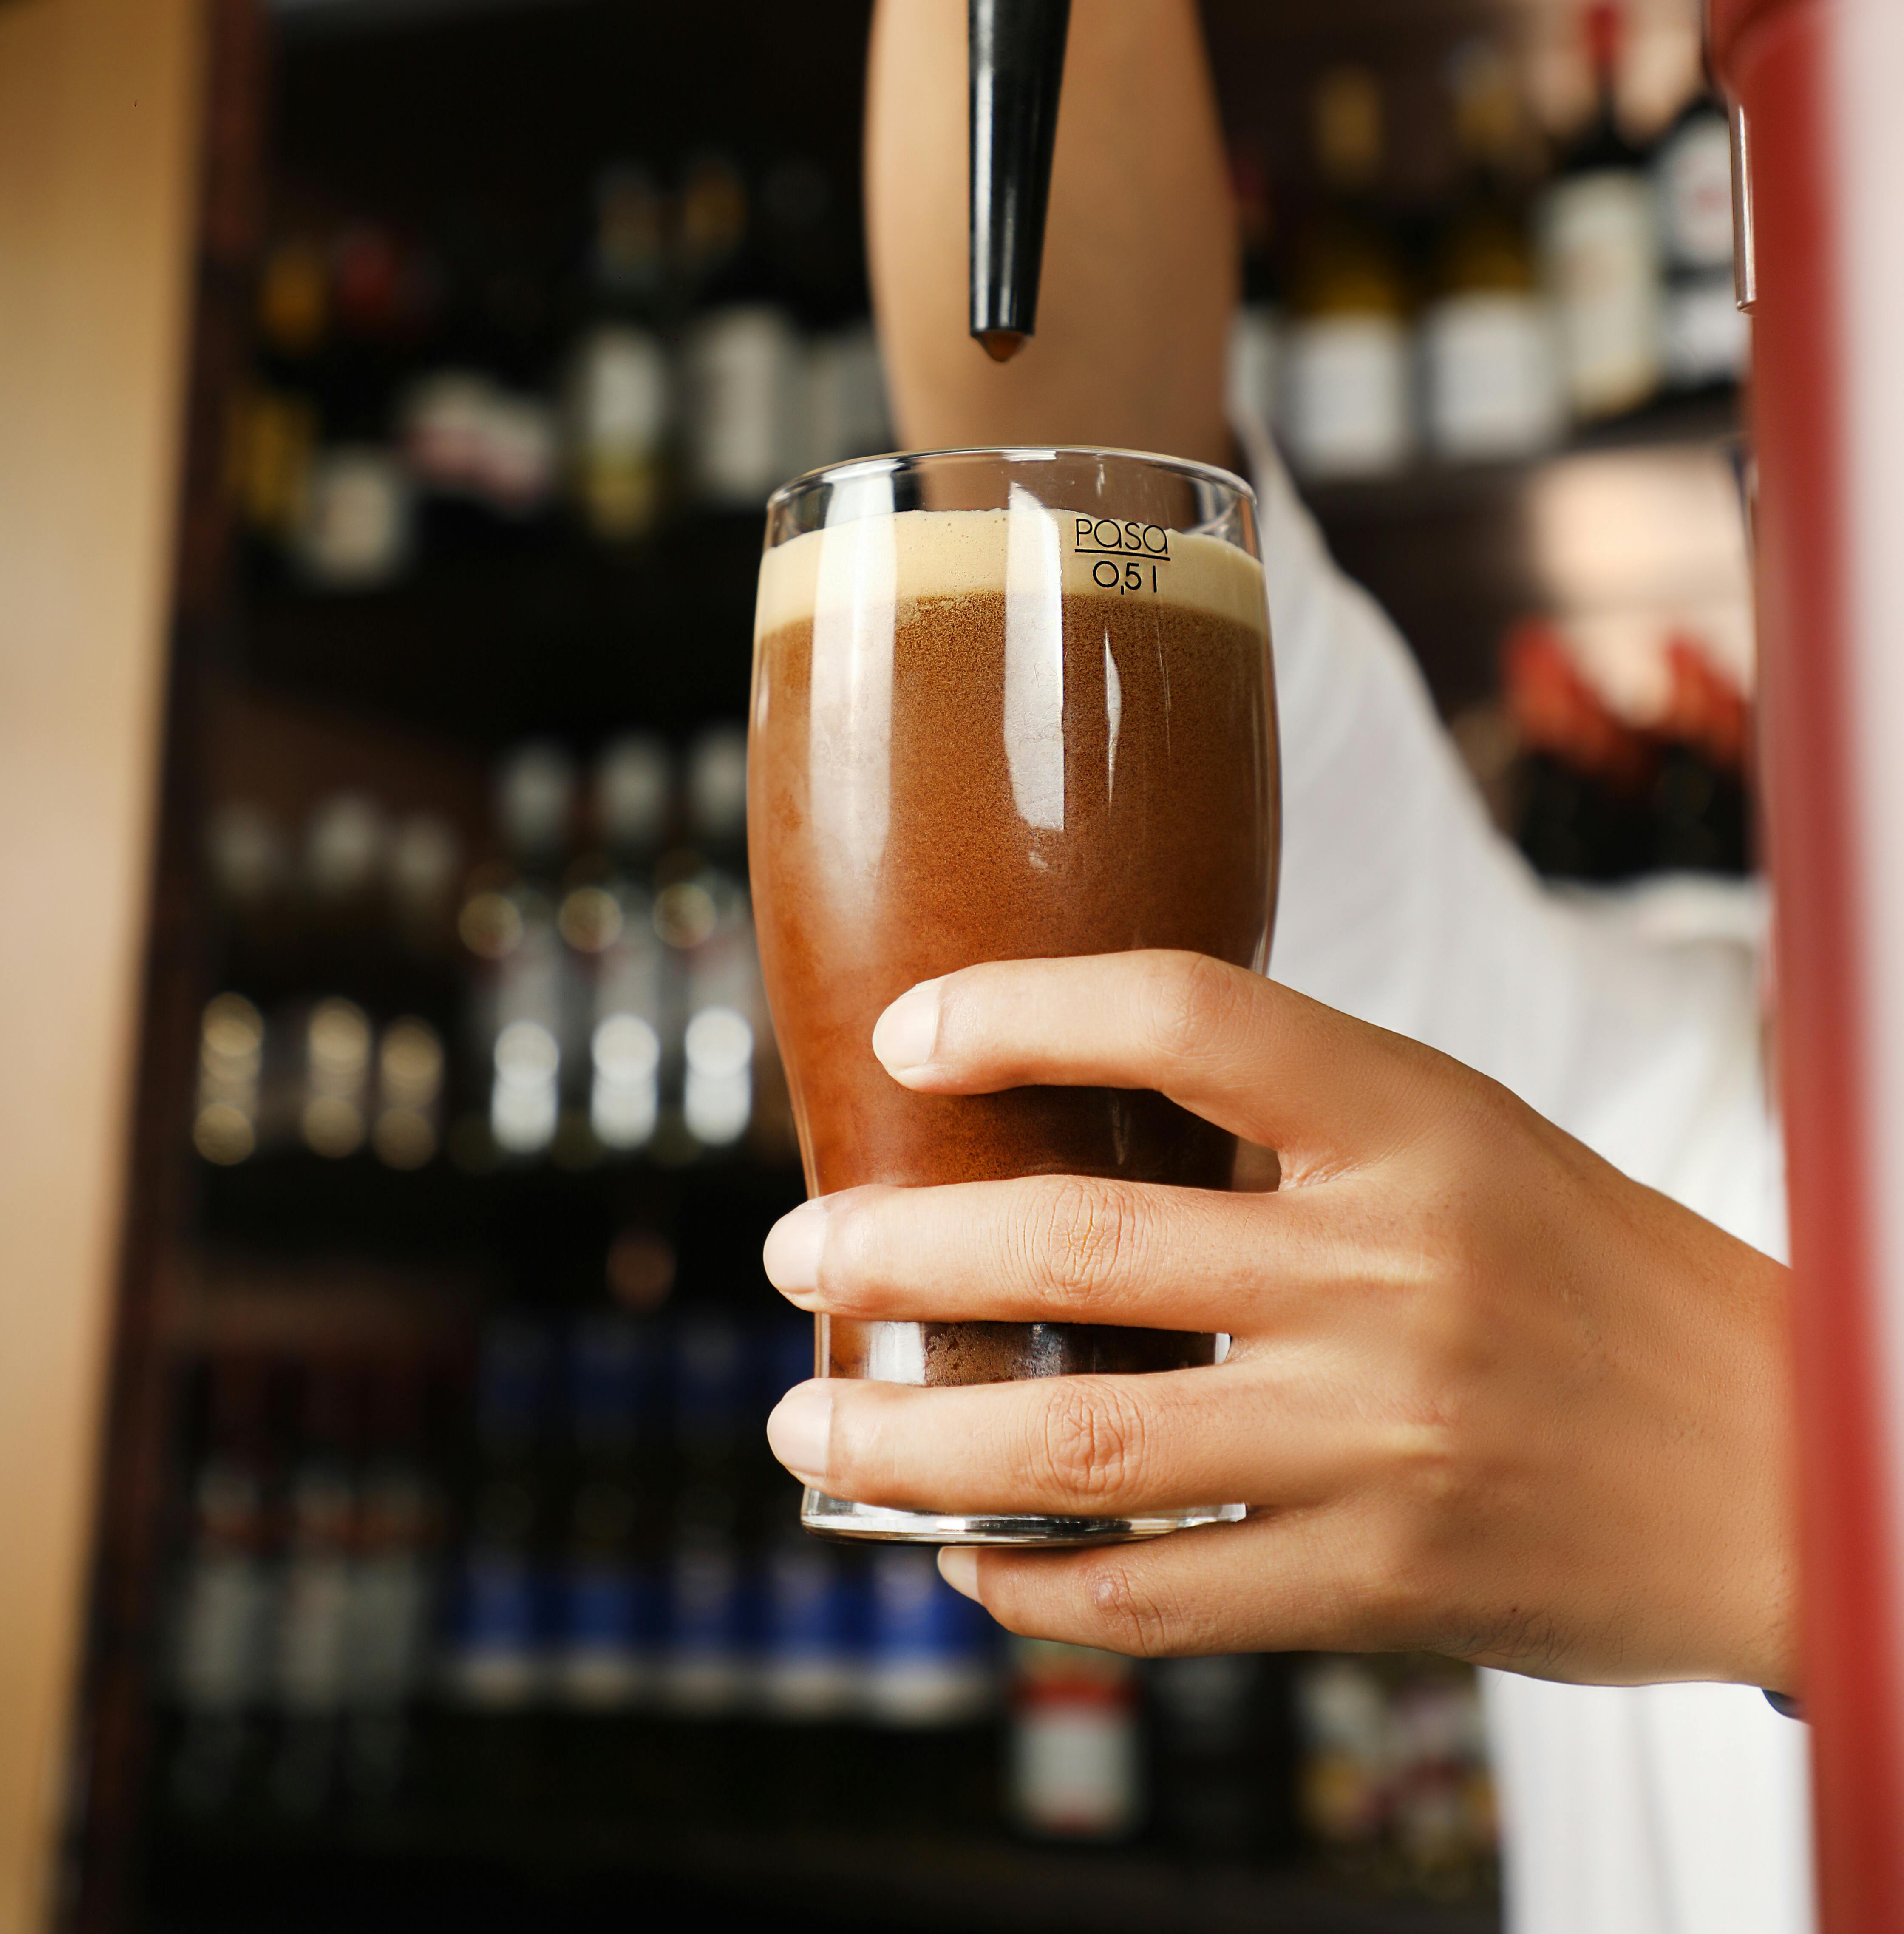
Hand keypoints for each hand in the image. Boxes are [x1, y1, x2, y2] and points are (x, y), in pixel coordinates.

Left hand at [761, 952, 1797, 1688]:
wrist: (1777, 1461)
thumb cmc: (1591, 1275)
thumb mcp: (1460, 1146)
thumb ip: (1288, 1142)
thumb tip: (1063, 1149)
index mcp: (1415, 1126)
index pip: (1186, 1015)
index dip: (1024, 1006)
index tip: (908, 1028)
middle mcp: (1390, 1274)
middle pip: (1082, 1253)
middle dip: (900, 1251)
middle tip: (799, 1250)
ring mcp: (1379, 1442)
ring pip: (1079, 1443)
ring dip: (911, 1440)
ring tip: (811, 1423)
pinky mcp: (1381, 1586)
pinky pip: (1155, 1592)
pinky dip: (1030, 1582)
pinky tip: (960, 1560)